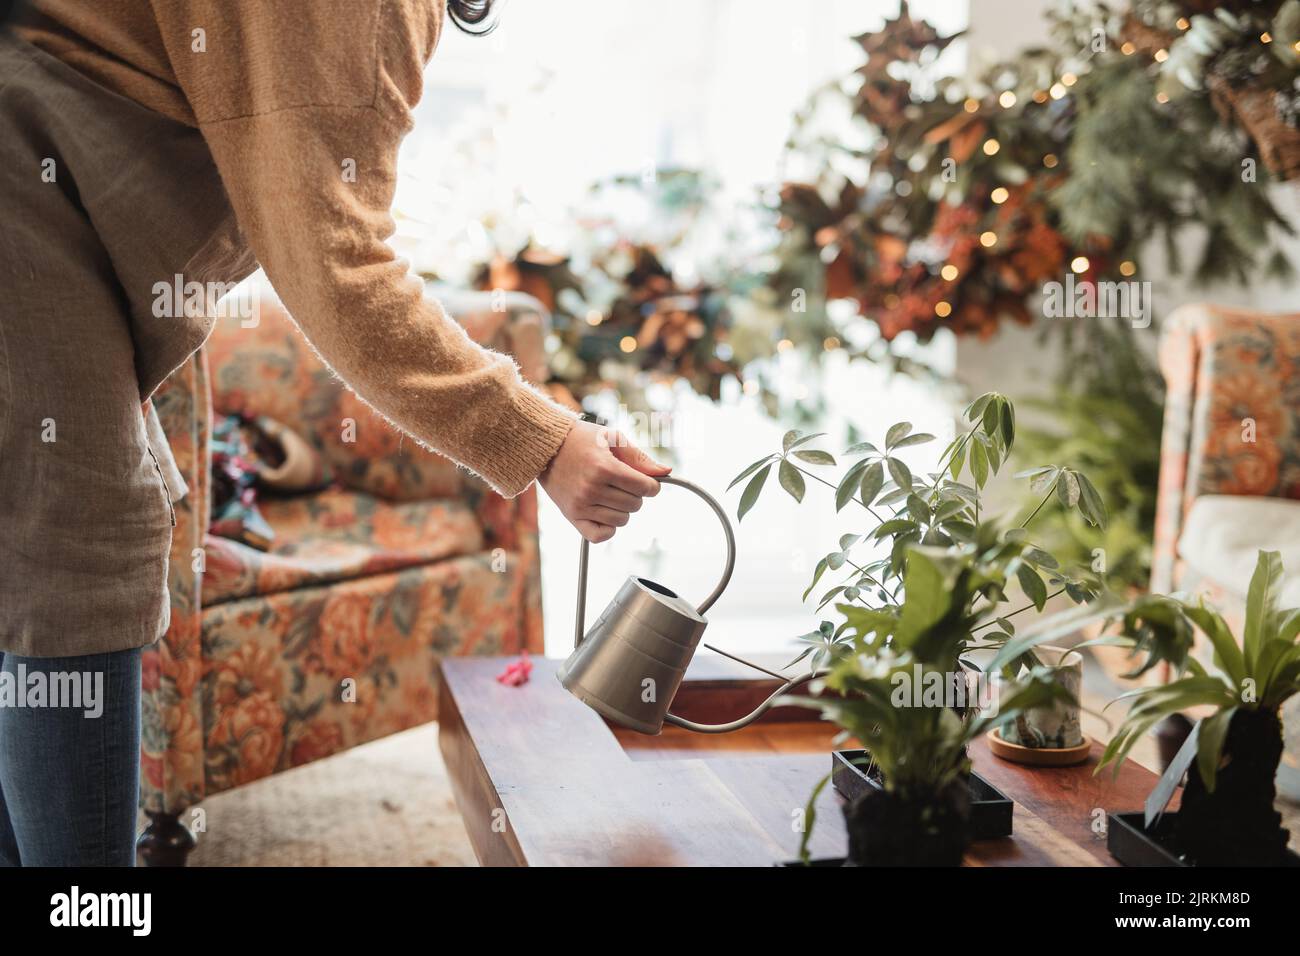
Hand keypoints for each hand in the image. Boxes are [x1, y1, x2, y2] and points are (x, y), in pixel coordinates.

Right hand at [539, 420, 670, 542]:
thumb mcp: (612, 438)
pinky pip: (600, 536)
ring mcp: (580, 505)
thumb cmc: (582, 439)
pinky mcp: (572, 516)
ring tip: (611, 494)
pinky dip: (608, 528)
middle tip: (623, 483)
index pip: (644, 487)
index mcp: (604, 467)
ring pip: (621, 520)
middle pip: (635, 505)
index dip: (651, 485)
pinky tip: (605, 512)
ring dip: (623, 509)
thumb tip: (666, 472)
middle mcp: (591, 488)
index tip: (646, 482)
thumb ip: (639, 457)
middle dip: (636, 495)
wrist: (546, 447)